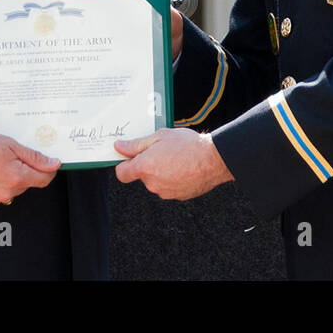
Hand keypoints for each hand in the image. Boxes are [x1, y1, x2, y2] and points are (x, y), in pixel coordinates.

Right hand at [0, 130, 59, 209]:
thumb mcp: (10, 144)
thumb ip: (34, 157)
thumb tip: (54, 164)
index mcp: (16, 177)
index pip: (44, 180)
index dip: (47, 170)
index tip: (46, 163)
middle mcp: (5, 193)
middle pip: (26, 184)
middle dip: (23, 171)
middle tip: (8, 157)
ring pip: (10, 190)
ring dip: (7, 180)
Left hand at [113, 127, 231, 200]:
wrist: (213, 159)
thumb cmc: (188, 145)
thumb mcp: (160, 136)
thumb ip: (136, 144)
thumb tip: (119, 147)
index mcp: (145, 167)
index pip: (122, 173)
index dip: (125, 164)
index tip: (131, 157)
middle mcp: (153, 184)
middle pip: (142, 176)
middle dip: (149, 165)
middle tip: (163, 151)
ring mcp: (166, 192)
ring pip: (157, 182)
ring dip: (162, 172)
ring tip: (177, 159)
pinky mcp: (178, 196)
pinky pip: (170, 187)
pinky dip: (174, 179)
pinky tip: (185, 168)